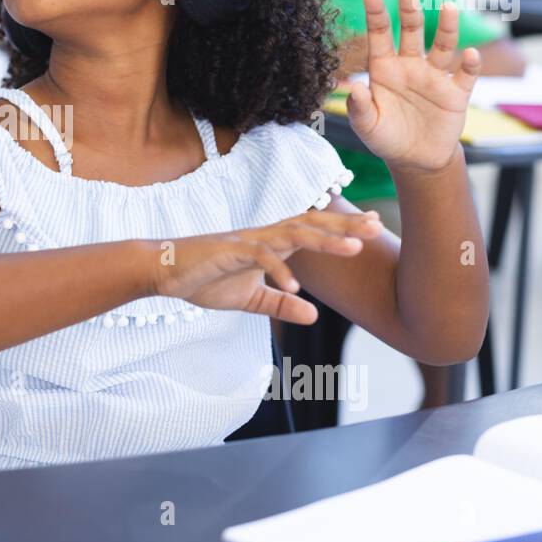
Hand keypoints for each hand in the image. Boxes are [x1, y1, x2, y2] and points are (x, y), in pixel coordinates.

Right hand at [150, 210, 383, 323]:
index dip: (342, 227)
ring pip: (293, 233)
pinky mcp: (230, 251)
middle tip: (377, 224)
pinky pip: (260, 257)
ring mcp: (248, 241)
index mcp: (271, 244)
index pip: (313, 230)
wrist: (165, 271)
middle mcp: (264, 236)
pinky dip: (279, 270)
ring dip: (325, 239)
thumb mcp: (250, 299)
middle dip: (345, 224)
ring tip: (353, 247)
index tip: (372, 226)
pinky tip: (295, 286)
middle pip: (312, 224)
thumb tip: (314, 316)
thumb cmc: (205, 280)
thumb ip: (281, 304)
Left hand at [347, 0, 479, 173]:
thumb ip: (359, 108)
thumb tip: (355, 88)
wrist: (416, 160)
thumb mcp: (367, 127)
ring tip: (448, 7)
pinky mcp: (456, 93)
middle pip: (411, 32)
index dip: (375, 14)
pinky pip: (465, 75)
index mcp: (385, 70)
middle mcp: (410, 67)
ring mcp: (435, 77)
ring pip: (442, 46)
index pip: (379, 36)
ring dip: (446, 27)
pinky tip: (469, 55)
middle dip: (410, 10)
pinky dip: (470, 65)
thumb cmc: (387, 139)